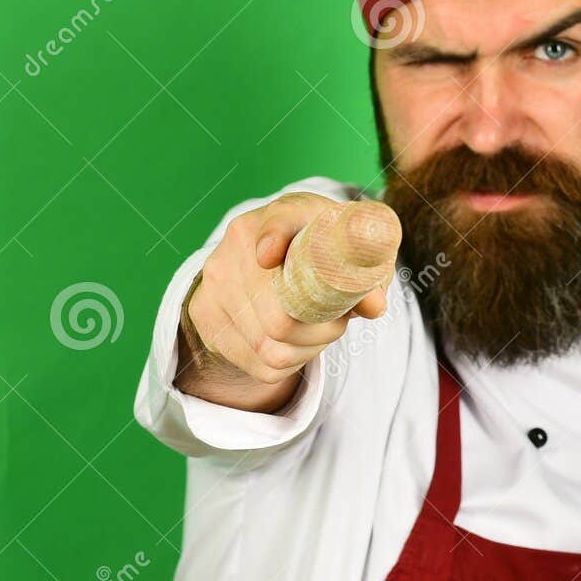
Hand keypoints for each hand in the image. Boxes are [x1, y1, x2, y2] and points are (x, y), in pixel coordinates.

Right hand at [176, 192, 388, 410]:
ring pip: (271, 347)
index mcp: (280, 216)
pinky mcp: (206, 316)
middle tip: (337, 322)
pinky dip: (289, 362)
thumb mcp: (351, 257)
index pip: (277, 223)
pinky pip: (260, 363)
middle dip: (321, 331)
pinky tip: (294, 341)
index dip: (273, 238)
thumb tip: (374, 307)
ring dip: (308, 350)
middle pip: (279, 316)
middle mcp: (236, 246)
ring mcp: (215, 283)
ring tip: (319, 330)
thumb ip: (369, 276)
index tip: (269, 256)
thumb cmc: (322, 255)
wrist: (269, 264)